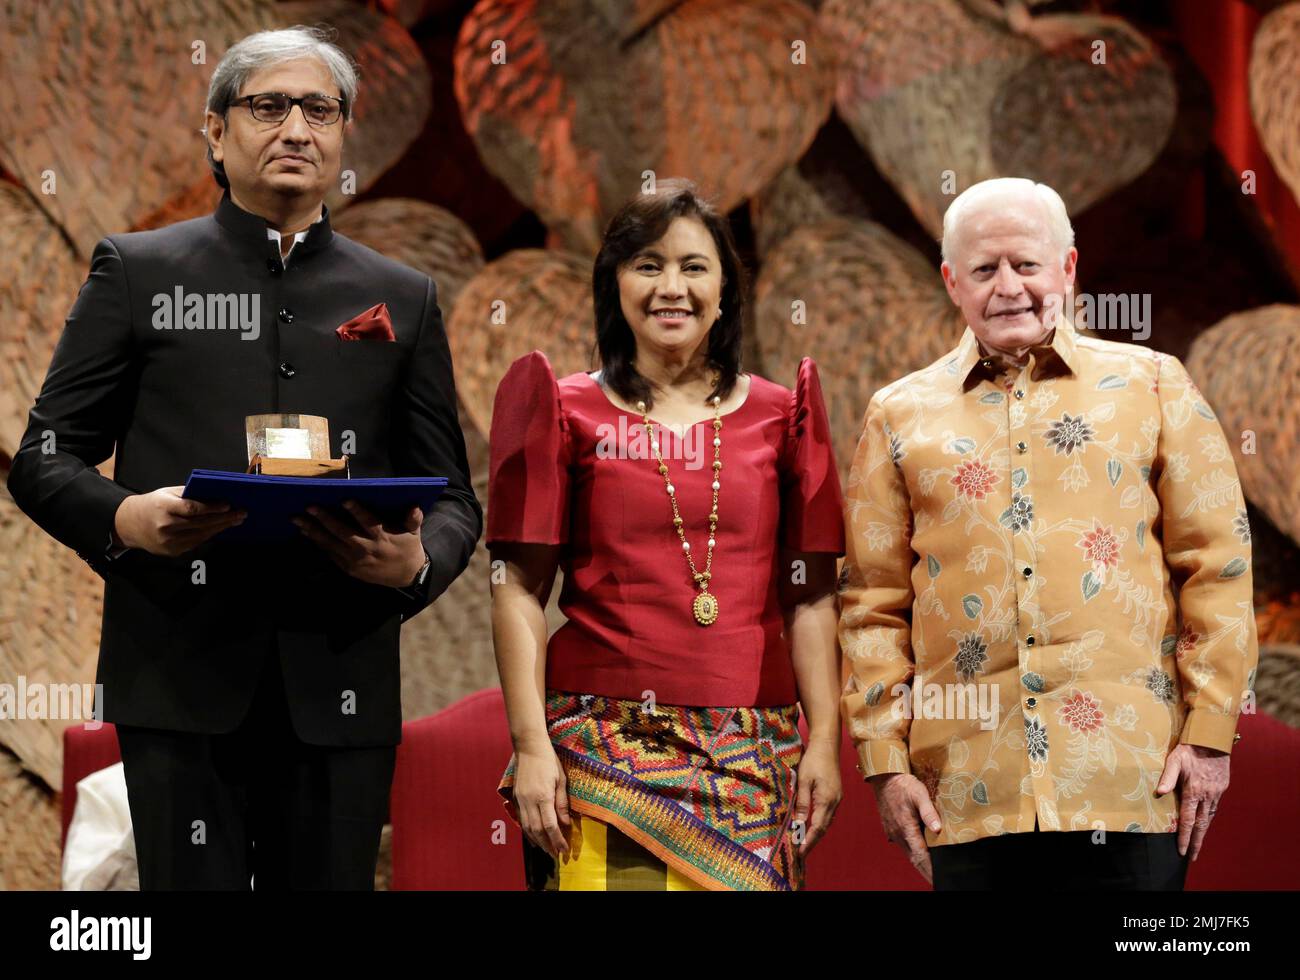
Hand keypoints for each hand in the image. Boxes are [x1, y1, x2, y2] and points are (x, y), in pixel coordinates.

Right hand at [113, 486, 245, 555]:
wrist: (130, 524)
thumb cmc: (153, 504)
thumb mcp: (167, 493)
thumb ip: (189, 495)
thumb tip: (215, 494)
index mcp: (164, 507)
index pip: (192, 509)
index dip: (211, 508)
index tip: (228, 505)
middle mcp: (166, 526)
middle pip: (201, 523)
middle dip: (224, 518)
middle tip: (241, 513)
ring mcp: (169, 541)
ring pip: (201, 535)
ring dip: (221, 527)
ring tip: (236, 520)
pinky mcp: (172, 551)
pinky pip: (196, 543)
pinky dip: (210, 535)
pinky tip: (221, 528)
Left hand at [292, 500, 425, 586]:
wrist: (406, 576)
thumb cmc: (408, 548)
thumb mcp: (414, 533)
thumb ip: (413, 520)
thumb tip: (415, 507)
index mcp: (383, 537)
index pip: (369, 522)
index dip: (357, 511)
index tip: (345, 500)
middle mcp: (367, 548)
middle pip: (343, 532)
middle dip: (325, 519)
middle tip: (310, 507)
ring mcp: (355, 560)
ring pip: (331, 544)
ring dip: (314, 531)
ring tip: (298, 521)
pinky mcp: (349, 568)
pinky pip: (330, 554)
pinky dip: (318, 543)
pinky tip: (306, 533)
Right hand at [512, 744, 570, 859]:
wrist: (529, 747)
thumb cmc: (549, 761)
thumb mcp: (561, 780)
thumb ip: (562, 802)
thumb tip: (566, 823)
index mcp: (543, 796)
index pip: (550, 825)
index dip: (557, 840)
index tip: (563, 850)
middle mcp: (530, 801)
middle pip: (537, 830)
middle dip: (546, 844)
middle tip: (555, 854)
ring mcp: (521, 799)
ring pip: (527, 827)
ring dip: (536, 841)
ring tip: (545, 849)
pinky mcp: (516, 797)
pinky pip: (521, 819)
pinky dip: (528, 831)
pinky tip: (534, 836)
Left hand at [792, 739, 841, 856]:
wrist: (827, 745)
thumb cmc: (813, 760)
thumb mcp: (803, 781)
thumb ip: (802, 803)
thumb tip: (799, 824)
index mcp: (826, 800)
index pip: (817, 827)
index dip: (808, 841)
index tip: (800, 853)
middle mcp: (834, 802)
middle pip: (823, 828)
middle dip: (812, 842)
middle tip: (800, 854)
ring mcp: (837, 799)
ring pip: (827, 822)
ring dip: (816, 834)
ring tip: (804, 844)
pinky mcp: (835, 794)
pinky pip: (828, 814)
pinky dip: (820, 824)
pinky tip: (812, 826)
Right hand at [869, 772, 940, 884]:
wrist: (884, 775)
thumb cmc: (904, 784)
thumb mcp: (920, 793)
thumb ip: (929, 812)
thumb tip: (938, 830)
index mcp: (905, 828)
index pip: (920, 855)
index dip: (929, 869)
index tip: (938, 879)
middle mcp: (897, 833)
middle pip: (913, 858)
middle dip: (925, 870)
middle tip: (937, 879)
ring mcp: (892, 831)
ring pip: (907, 852)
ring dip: (919, 862)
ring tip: (930, 870)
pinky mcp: (890, 828)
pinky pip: (902, 844)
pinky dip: (912, 852)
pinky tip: (919, 852)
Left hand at [1157, 742, 1229, 860]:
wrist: (1213, 740)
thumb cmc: (1190, 749)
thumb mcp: (1174, 760)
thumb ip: (1167, 777)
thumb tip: (1160, 793)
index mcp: (1193, 791)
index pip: (1187, 820)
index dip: (1184, 837)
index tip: (1181, 850)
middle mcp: (1206, 796)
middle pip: (1200, 825)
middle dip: (1195, 842)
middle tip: (1191, 857)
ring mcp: (1216, 793)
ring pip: (1209, 818)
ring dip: (1203, 832)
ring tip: (1197, 844)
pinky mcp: (1222, 788)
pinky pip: (1214, 808)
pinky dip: (1209, 818)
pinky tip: (1205, 823)